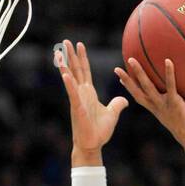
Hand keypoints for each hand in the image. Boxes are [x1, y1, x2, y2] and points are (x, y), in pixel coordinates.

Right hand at [56, 40, 127, 157]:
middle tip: (66, 41)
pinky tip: (65, 73)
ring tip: (60, 51)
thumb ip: (117, 104)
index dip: (82, 58)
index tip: (80, 45)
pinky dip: (69, 84)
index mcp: (89, 93)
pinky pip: (72, 93)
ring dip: (65, 64)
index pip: (85, 71)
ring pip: (70, 78)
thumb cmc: (99, 131)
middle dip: (71, 55)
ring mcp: (77, 99)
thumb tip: (125, 100)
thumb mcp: (112, 114)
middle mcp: (81, 93)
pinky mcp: (77, 108)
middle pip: (76, 70)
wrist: (93, 145)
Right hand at [114, 56, 184, 150]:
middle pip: (138, 92)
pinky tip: (168, 60)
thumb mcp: (177, 115)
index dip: (129, 88)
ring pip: (147, 87)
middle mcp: (156, 107)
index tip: (120, 79)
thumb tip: (178, 96)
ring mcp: (164, 105)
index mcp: (155, 109)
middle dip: (127, 81)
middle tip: (117, 69)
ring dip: (138, 73)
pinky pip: (170, 86)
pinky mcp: (174, 103)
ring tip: (131, 60)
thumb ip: (174, 105)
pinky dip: (169, 73)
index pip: (139, 97)